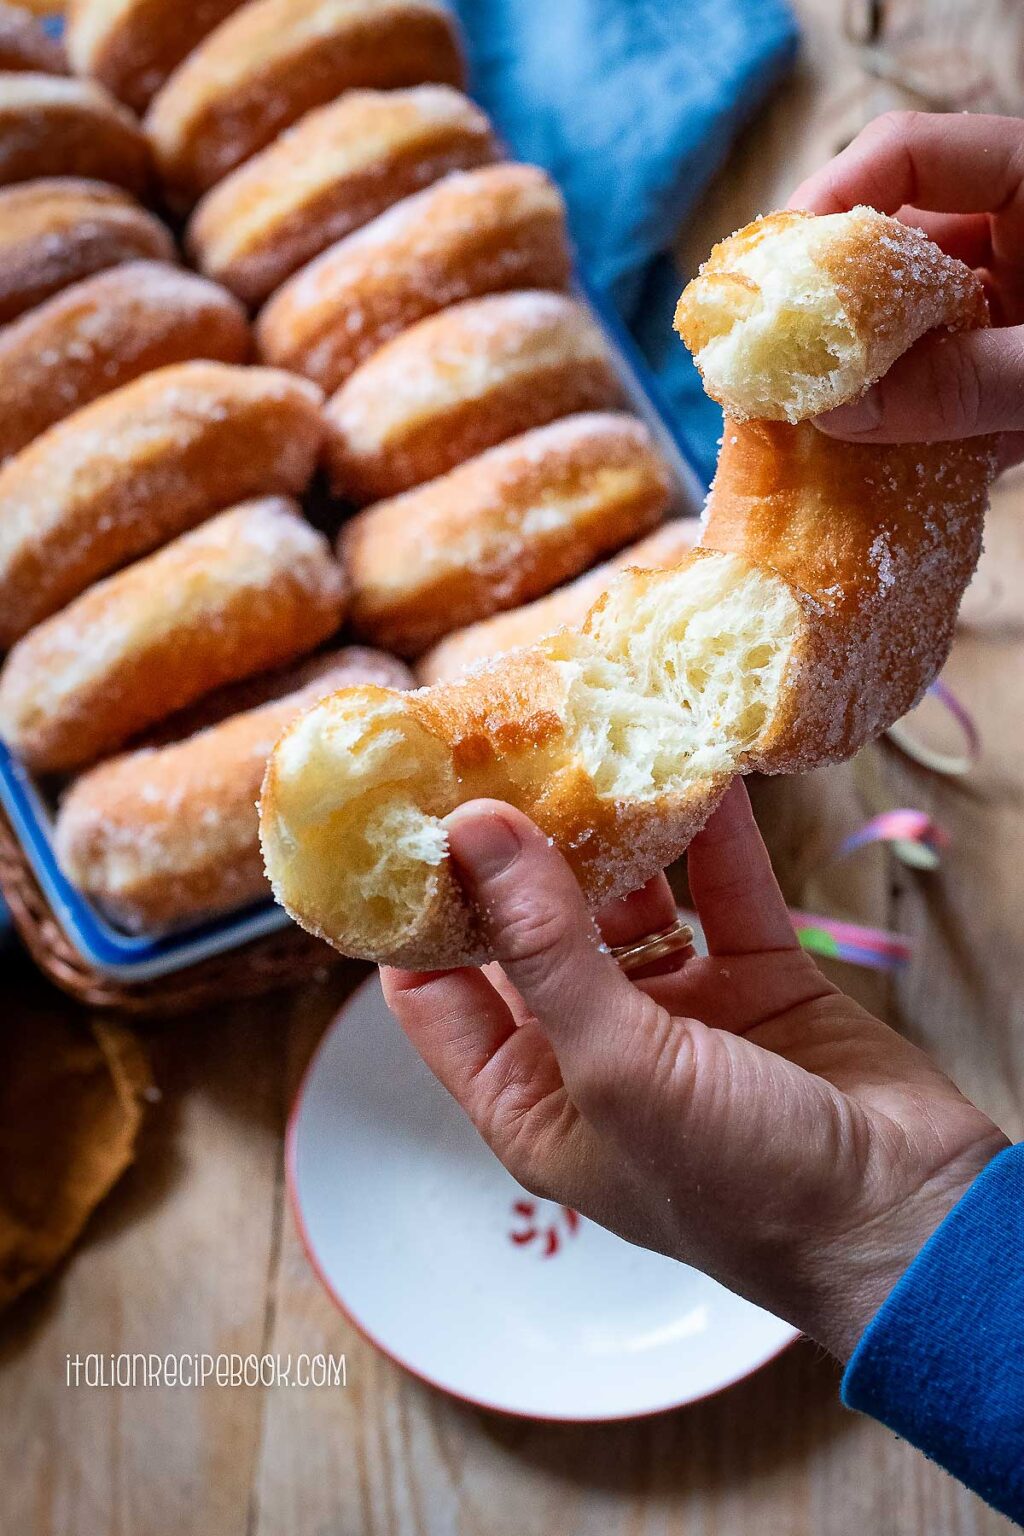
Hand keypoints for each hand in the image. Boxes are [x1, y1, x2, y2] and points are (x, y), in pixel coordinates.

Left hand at [382, 784, 1006, 1360]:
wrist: (909, 1222)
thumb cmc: (739, 1185)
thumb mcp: (617, 1068)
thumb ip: (546, 948)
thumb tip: (474, 833)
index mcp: (528, 1098)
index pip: (437, 989)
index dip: (417, 908)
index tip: (404, 814)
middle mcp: (590, 1051)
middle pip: (529, 932)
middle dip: (513, 852)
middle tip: (495, 748)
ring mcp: (677, 1013)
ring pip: (627, 903)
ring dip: (614, 834)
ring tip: (588, 741)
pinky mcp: (756, 979)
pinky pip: (722, 890)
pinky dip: (712, 836)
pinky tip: (697, 767)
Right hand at [789, 111, 1023, 469]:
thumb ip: (964, 384)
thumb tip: (837, 415)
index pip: (908, 156)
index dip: (829, 203)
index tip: (771, 275)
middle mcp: (1017, 237)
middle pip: (889, 249)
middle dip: (825, 313)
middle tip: (767, 369)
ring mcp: (1013, 309)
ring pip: (906, 332)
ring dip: (860, 386)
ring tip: (807, 435)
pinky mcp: (1017, 378)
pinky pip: (940, 392)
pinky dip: (909, 433)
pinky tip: (874, 471)